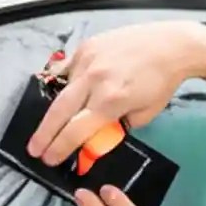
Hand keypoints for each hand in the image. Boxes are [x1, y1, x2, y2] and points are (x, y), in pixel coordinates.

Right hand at [27, 21, 205, 166]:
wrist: (171, 45)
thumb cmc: (162, 82)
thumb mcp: (144, 114)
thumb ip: (117, 126)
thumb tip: (95, 135)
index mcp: (111, 100)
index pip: (76, 131)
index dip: (59, 148)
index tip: (48, 159)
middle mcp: (95, 79)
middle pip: (59, 112)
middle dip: (44, 134)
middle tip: (34, 149)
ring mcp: (88, 60)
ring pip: (62, 89)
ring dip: (58, 108)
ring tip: (53, 122)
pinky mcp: (86, 46)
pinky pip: (66, 68)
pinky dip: (63, 82)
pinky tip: (61, 92)